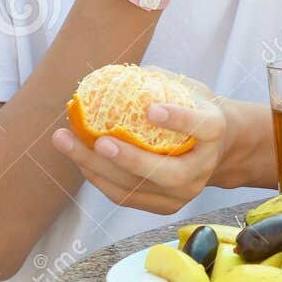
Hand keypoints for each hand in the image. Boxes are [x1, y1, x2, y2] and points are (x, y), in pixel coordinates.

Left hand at [52, 89, 226, 215]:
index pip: (203, 127)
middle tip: (100, 141)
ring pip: (137, 188)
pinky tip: (78, 157)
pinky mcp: (164, 206)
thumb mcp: (188, 91)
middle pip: (169, 173)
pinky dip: (97, 176)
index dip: (179, 120)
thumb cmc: (193, 111)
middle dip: (130, 159)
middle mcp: (203, 168)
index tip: (151, 109)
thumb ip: (159, 82)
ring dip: (96, 166)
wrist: (213, 148)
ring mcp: (184, 192)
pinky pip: (124, 196)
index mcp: (216, 133)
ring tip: (66, 141)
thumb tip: (115, 75)